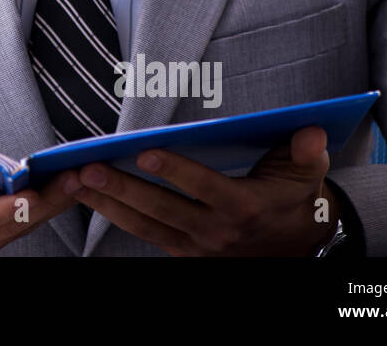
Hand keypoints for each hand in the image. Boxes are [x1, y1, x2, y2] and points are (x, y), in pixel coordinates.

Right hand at [0, 145, 81, 255]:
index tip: (30, 194)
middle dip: (47, 204)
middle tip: (78, 176)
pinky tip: (59, 189)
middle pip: (9, 229)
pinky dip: (37, 209)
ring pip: (17, 231)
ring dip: (50, 205)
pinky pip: (13, 230)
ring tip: (80, 175)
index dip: (3, 211)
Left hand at [68, 125, 338, 255]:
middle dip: (122, 189)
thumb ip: (307, 153)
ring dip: (108, 205)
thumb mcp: (308, 177)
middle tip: (87, 170)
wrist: (299, 250)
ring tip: (76, 183)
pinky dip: (117, 219)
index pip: (204, 187)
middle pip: (162, 209)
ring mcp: (198, 246)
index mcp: (243, 206)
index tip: (146, 152)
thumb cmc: (295, 202)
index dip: (175, 170)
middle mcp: (216, 231)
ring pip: (146, 226)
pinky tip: (92, 201)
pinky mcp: (185, 254)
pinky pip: (146, 236)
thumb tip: (310, 131)